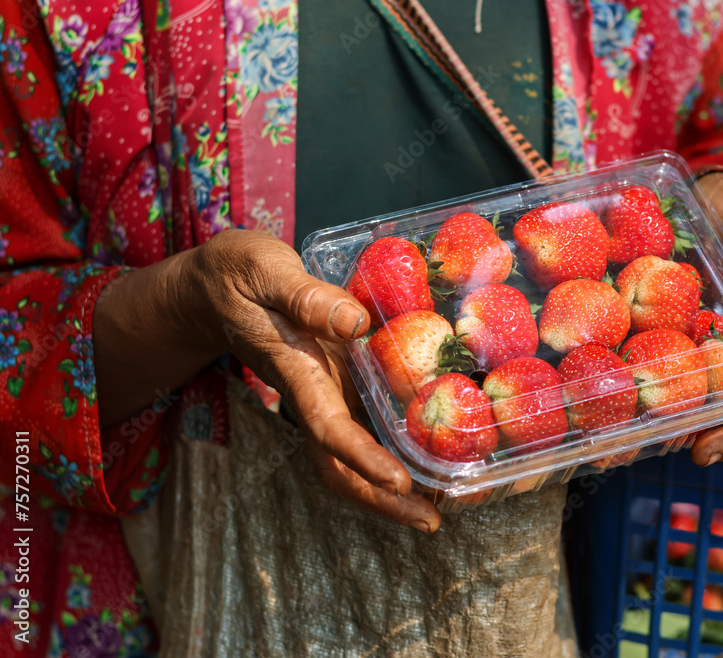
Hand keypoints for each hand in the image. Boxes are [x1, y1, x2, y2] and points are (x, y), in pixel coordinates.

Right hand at [94, 229, 441, 531]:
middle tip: (431, 524)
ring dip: (387, 488)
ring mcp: (321, 394)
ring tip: (438, 508)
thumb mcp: (266, 271)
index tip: (398, 482)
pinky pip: (359, 429)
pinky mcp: (331, 385)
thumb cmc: (238, 274)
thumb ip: (307, 297)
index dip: (362, 457)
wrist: (212, 288)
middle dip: (380, 499)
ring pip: (349, 456)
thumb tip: (355, 322)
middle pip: (338, 463)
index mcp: (294, 370)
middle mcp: (310, 393)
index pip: (327, 426)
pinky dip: (389, 452)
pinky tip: (425, 458)